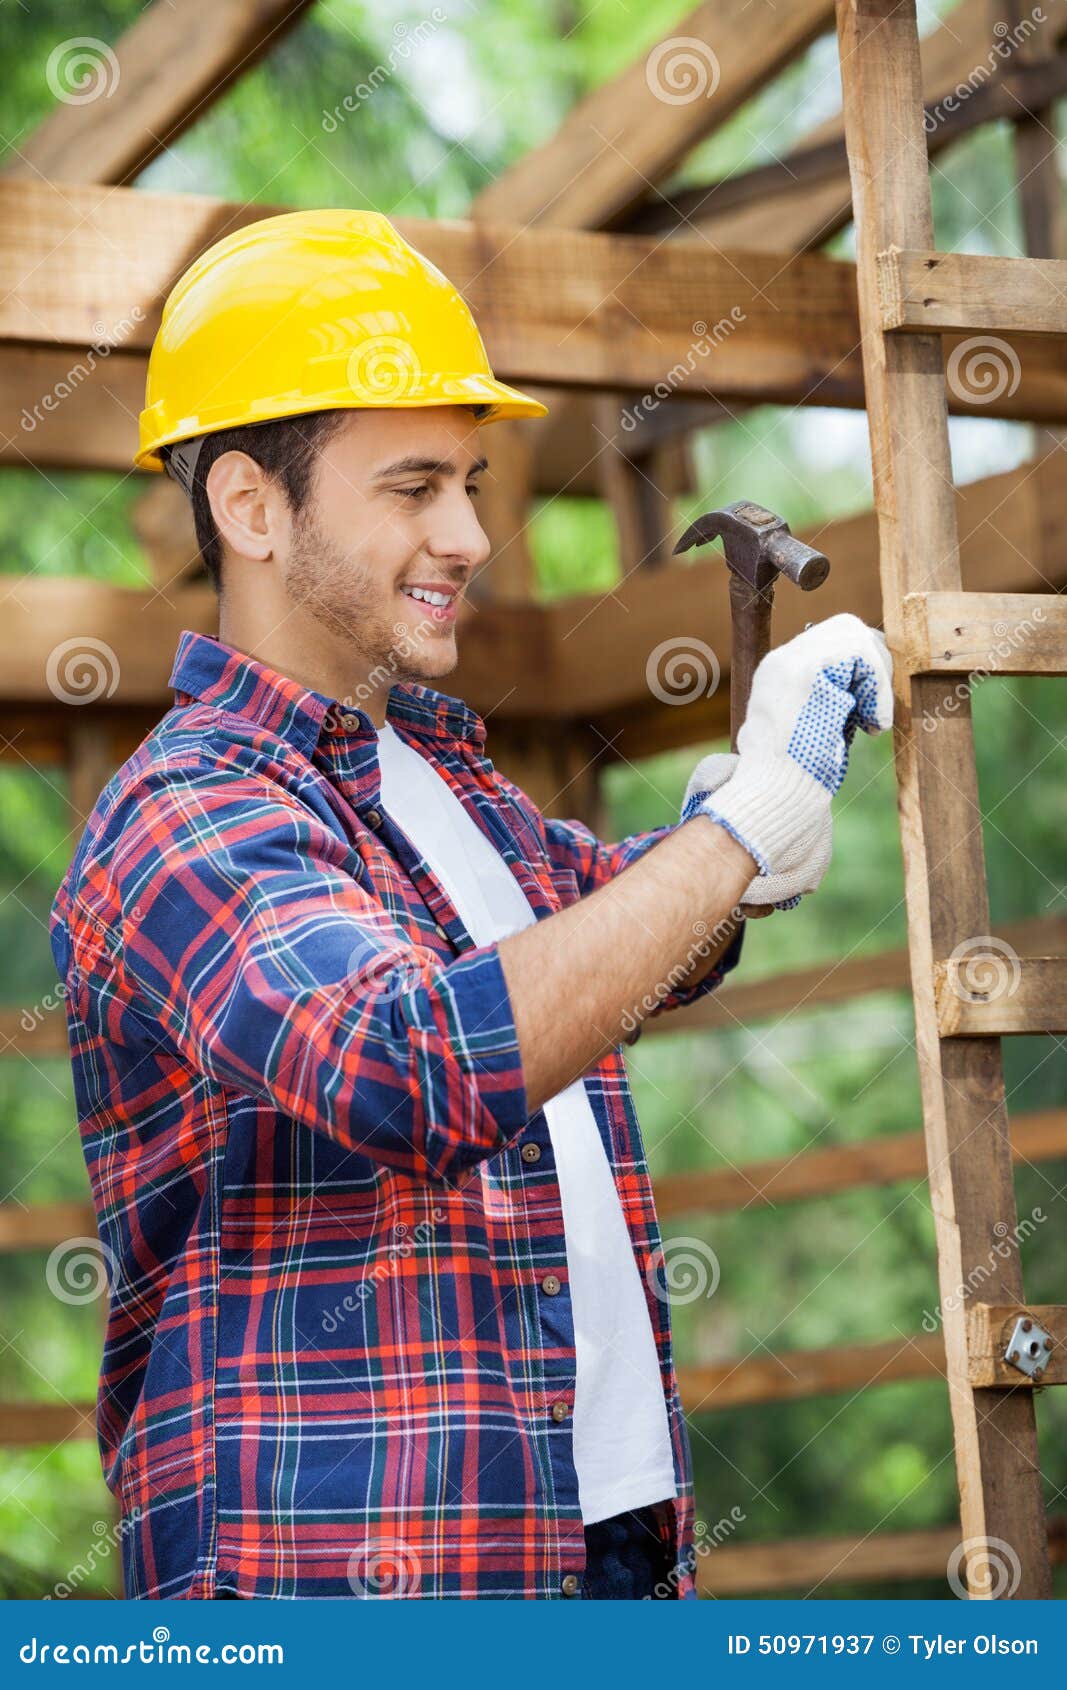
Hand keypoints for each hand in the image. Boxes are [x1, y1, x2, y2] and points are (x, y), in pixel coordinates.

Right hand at [683, 613, 892, 897]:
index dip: (860, 667)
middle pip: (845, 627)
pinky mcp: (805, 670)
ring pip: (855, 633)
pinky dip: (879, 687)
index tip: (867, 708)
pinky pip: (860, 652)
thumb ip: (829, 701)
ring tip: (874, 720)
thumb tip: (861, 690)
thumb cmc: (793, 779)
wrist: (772, 799)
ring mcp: (790, 661)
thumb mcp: (812, 729)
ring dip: (878, 678)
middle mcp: (780, 661)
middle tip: (876, 709)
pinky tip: (874, 723)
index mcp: (778, 676)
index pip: (829, 641)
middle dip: (873, 663)